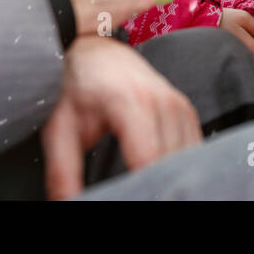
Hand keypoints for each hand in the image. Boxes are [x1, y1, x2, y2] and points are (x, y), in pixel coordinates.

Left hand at [41, 36, 200, 199]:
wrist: (95, 50)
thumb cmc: (76, 86)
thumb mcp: (59, 128)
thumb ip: (63, 171)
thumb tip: (68, 204)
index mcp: (131, 102)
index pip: (148, 162)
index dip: (140, 189)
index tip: (128, 198)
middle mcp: (163, 101)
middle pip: (172, 163)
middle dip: (156, 186)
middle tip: (138, 196)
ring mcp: (179, 103)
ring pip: (188, 157)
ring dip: (171, 177)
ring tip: (150, 190)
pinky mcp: (186, 108)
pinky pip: (194, 146)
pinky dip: (182, 164)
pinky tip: (164, 175)